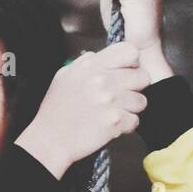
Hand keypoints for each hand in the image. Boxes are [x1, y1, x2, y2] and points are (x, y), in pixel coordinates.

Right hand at [15, 42, 150, 176]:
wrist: (50, 140)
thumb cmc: (55, 111)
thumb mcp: (64, 76)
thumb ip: (84, 63)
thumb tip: (97, 57)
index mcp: (92, 66)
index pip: (130, 51)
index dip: (132, 62)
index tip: (125, 71)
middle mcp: (104, 81)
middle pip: (142, 76)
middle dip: (135, 87)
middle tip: (122, 95)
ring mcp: (111, 102)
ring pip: (142, 100)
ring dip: (131, 108)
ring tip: (115, 111)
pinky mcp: (116, 122)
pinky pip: (135, 121)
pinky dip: (126, 125)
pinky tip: (112, 125)